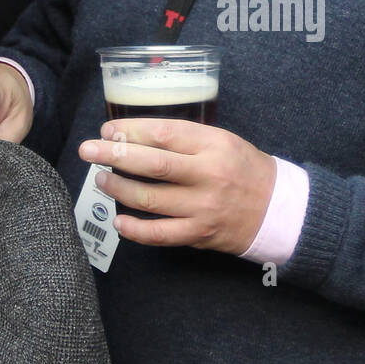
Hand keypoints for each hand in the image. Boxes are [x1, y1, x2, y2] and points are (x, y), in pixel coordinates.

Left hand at [78, 118, 276, 255]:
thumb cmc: (244, 169)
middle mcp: (208, 175)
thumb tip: (134, 137)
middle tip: (88, 150)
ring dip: (118, 189)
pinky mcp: (199, 234)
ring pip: (150, 199)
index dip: (130, 130)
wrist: (276, 208)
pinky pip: (159, 234)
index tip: (108, 129)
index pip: (164, 134)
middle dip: (114, 155)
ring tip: (102, 180)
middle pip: (153, 164)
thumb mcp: (222, 141)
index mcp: (214, 146)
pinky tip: (119, 221)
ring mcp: (203, 208)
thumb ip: (184, 138)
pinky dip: (135, 229)